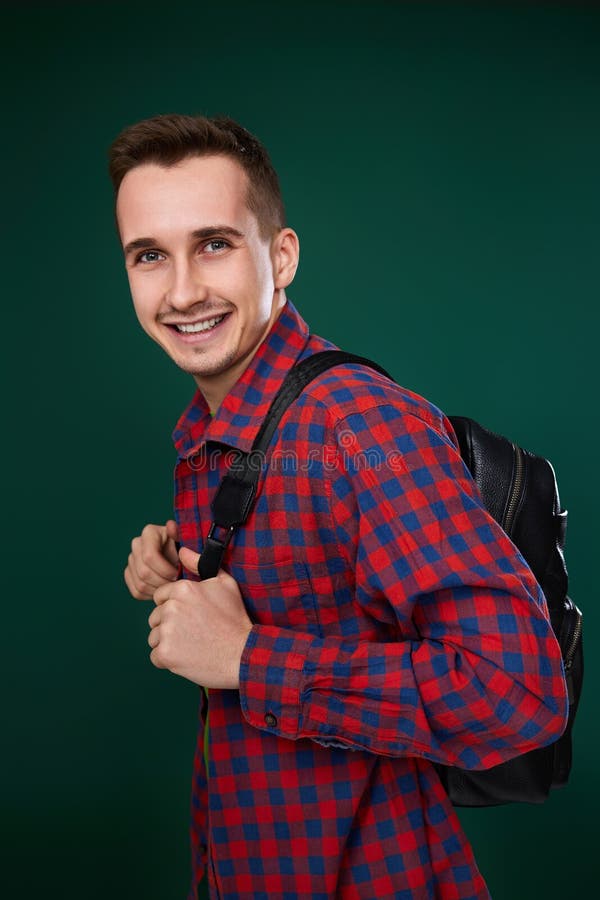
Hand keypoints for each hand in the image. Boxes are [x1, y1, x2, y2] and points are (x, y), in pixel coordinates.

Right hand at [124, 520, 179, 599]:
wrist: (181, 558)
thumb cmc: (186, 549)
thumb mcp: (187, 541)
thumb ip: (180, 535)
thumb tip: (170, 526)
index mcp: (150, 533)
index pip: (149, 556)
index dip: (164, 570)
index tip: (177, 574)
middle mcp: (137, 544)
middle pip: (143, 572)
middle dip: (162, 582)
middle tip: (176, 584)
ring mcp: (132, 559)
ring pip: (140, 584)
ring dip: (158, 590)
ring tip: (171, 587)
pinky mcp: (130, 574)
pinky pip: (136, 591)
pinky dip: (151, 595)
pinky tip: (163, 589)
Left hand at [147, 546, 252, 688]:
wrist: (242, 653)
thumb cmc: (235, 618)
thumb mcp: (225, 584)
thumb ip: (200, 564)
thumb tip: (182, 550)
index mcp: (182, 589)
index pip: (160, 597)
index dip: (174, 607)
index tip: (190, 616)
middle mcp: (171, 607)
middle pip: (155, 617)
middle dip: (169, 625)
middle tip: (193, 632)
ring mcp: (167, 631)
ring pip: (154, 637)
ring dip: (168, 643)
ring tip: (191, 645)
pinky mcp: (165, 653)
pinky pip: (155, 657)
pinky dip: (168, 660)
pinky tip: (187, 657)